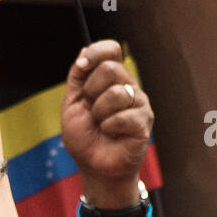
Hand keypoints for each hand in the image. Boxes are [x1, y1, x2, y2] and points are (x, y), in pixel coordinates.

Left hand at [60, 41, 152, 209]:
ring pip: (117, 93)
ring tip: (101, 125)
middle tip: (91, 110)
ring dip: (99, 113)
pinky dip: (109, 127)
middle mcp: (127, 86)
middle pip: (111, 69)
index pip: (111, 50)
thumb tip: (84, 52)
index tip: (81, 68)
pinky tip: (111, 133)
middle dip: (91, 91)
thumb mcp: (72, 105)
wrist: (94, 167)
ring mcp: (138, 103)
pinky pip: (123, 116)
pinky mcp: (144, 122)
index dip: (96, 53)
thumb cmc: (84, 137)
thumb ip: (77, 78)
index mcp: (110, 79)